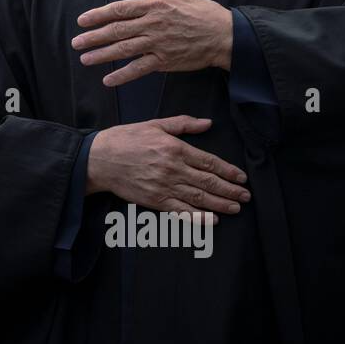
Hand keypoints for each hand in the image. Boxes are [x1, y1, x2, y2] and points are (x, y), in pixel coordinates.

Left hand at [73, 0, 232, 86]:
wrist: (224, 34)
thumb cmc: (200, 11)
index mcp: (154, 5)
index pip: (119, 9)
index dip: (98, 15)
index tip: (82, 21)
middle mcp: (153, 24)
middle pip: (117, 30)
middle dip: (94, 37)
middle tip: (76, 43)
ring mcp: (158, 43)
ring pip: (124, 49)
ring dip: (102, 55)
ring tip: (85, 59)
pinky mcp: (165, 61)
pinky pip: (139, 69)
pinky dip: (123, 75)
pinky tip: (108, 80)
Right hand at [86, 116, 248, 216]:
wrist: (99, 159)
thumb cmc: (125, 139)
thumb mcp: (154, 125)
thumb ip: (183, 124)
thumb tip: (207, 123)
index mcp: (174, 148)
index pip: (209, 161)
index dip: (228, 171)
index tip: (241, 177)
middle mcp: (172, 169)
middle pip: (208, 182)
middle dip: (230, 189)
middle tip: (245, 196)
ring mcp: (164, 187)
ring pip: (198, 198)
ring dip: (220, 204)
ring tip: (236, 207)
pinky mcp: (154, 201)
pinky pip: (180, 212)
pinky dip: (197, 217)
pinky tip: (212, 220)